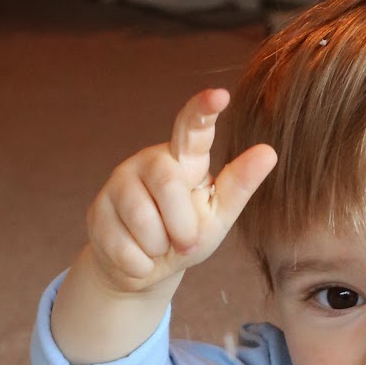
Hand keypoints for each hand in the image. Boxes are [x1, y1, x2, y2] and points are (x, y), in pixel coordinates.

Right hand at [84, 88, 276, 294]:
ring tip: (158, 246)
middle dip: (181, 226)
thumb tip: (269, 152)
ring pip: (142, 220)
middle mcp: (148, 161)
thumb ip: (238, 186)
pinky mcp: (96, 212)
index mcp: (183, 159)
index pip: (192, 128)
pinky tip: (138, 256)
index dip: (203, 111)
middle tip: (185, 243)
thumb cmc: (184, 236)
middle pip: (167, 184)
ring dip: (159, 248)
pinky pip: (124, 248)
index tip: (220, 95)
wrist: (142, 269)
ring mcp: (117, 184)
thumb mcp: (217, 215)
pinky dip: (140, 265)